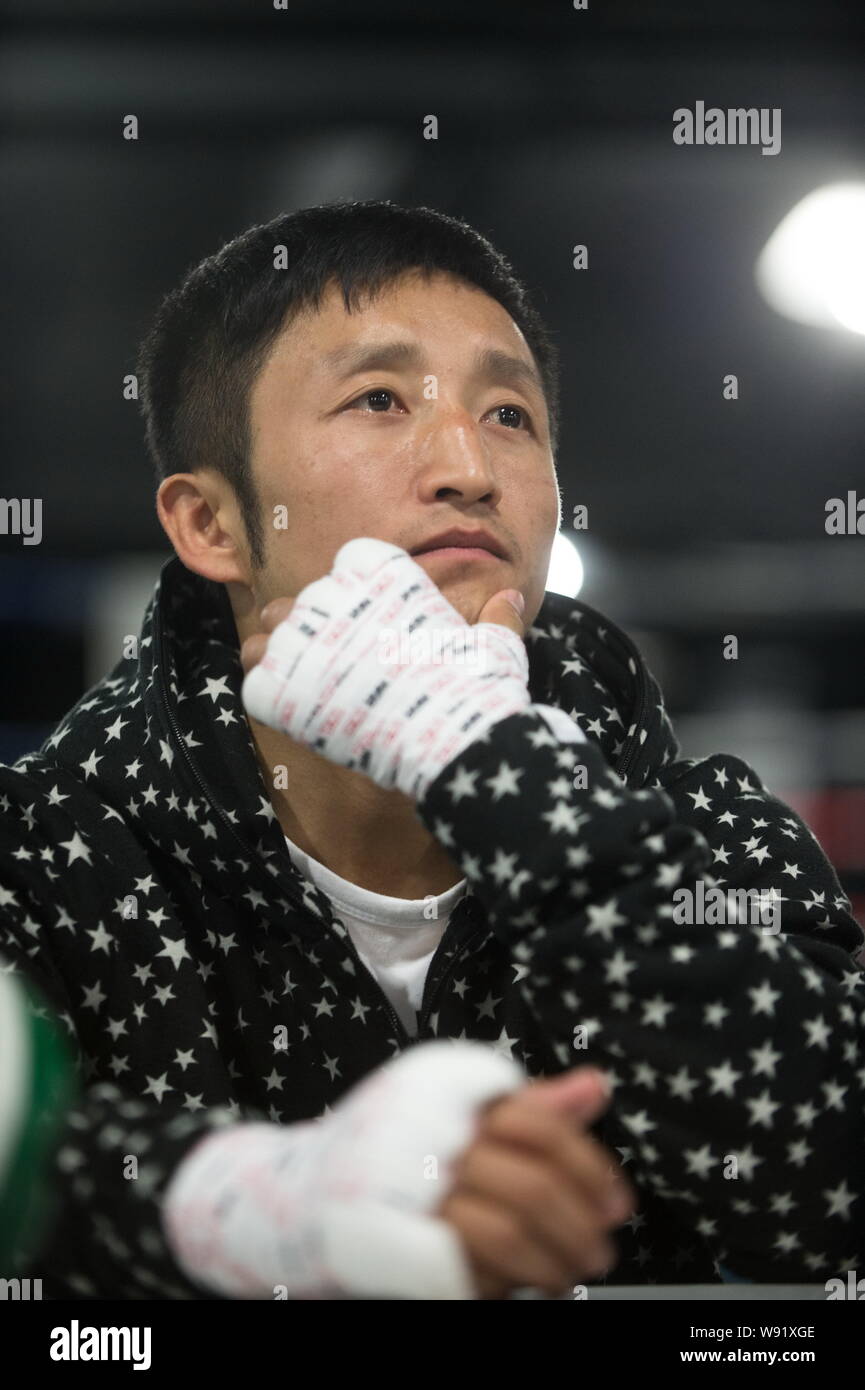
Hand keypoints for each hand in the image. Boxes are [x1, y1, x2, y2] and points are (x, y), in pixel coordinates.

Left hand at [240, 538, 533, 801]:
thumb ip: (498, 619)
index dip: (359, 593)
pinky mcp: (279, 686)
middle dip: (318, 626)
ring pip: (269, 632)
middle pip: (307, 599)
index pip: (352, 562)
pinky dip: (272, 696)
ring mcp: (302, 639)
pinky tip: (298, 714)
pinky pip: (256, 680)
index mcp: (383, 574)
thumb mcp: (496, 647)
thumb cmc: (477, 691)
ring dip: (284, 654)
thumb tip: (510, 597)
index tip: (374, 625)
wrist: (450, 744)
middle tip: (343, 665)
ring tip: (310, 686)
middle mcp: (334, 595)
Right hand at [434, 1068, 635, 1298]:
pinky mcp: (415, 1250)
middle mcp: (440, 1152)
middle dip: (580, 1227)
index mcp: (460, 1110)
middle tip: (600, 1251)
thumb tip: (594, 1085)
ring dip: (554, 1262)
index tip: (616, 1200)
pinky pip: (477, 1271)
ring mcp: (424, 1203)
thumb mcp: (479, 1118)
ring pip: (509, 1234)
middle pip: (534, 1188)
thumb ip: (538, 1108)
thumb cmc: (426, 1156)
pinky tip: (535, 1282)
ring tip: (570, 1271)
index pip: (543, 1129)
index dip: (590, 1169)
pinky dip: (517, 1281)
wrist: (349, 1201)